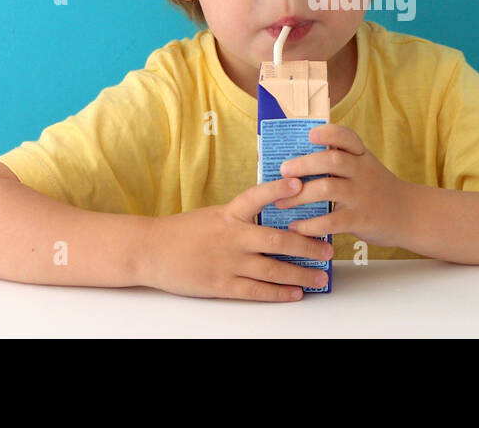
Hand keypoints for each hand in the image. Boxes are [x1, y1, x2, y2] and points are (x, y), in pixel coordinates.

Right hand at [138, 176, 334, 301]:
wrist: (150, 250)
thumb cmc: (182, 231)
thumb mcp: (213, 214)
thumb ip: (241, 216)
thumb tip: (273, 216)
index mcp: (229, 213)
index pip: (257, 196)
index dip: (279, 189)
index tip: (301, 184)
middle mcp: (232, 236)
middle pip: (277, 240)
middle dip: (307, 246)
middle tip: (329, 249)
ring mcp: (228, 262)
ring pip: (273, 269)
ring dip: (301, 274)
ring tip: (320, 277)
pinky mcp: (221, 284)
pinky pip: (256, 290)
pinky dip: (278, 293)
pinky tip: (295, 294)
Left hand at [275, 124, 413, 248]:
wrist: (410, 214)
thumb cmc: (377, 189)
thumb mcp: (365, 168)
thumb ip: (340, 163)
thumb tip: (295, 163)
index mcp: (361, 156)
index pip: (346, 137)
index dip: (328, 134)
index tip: (310, 135)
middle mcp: (362, 172)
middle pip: (332, 161)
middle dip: (304, 164)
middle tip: (283, 171)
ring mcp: (362, 196)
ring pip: (327, 189)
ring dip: (299, 195)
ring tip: (281, 203)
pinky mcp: (360, 219)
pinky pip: (331, 221)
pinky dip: (310, 225)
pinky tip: (296, 227)